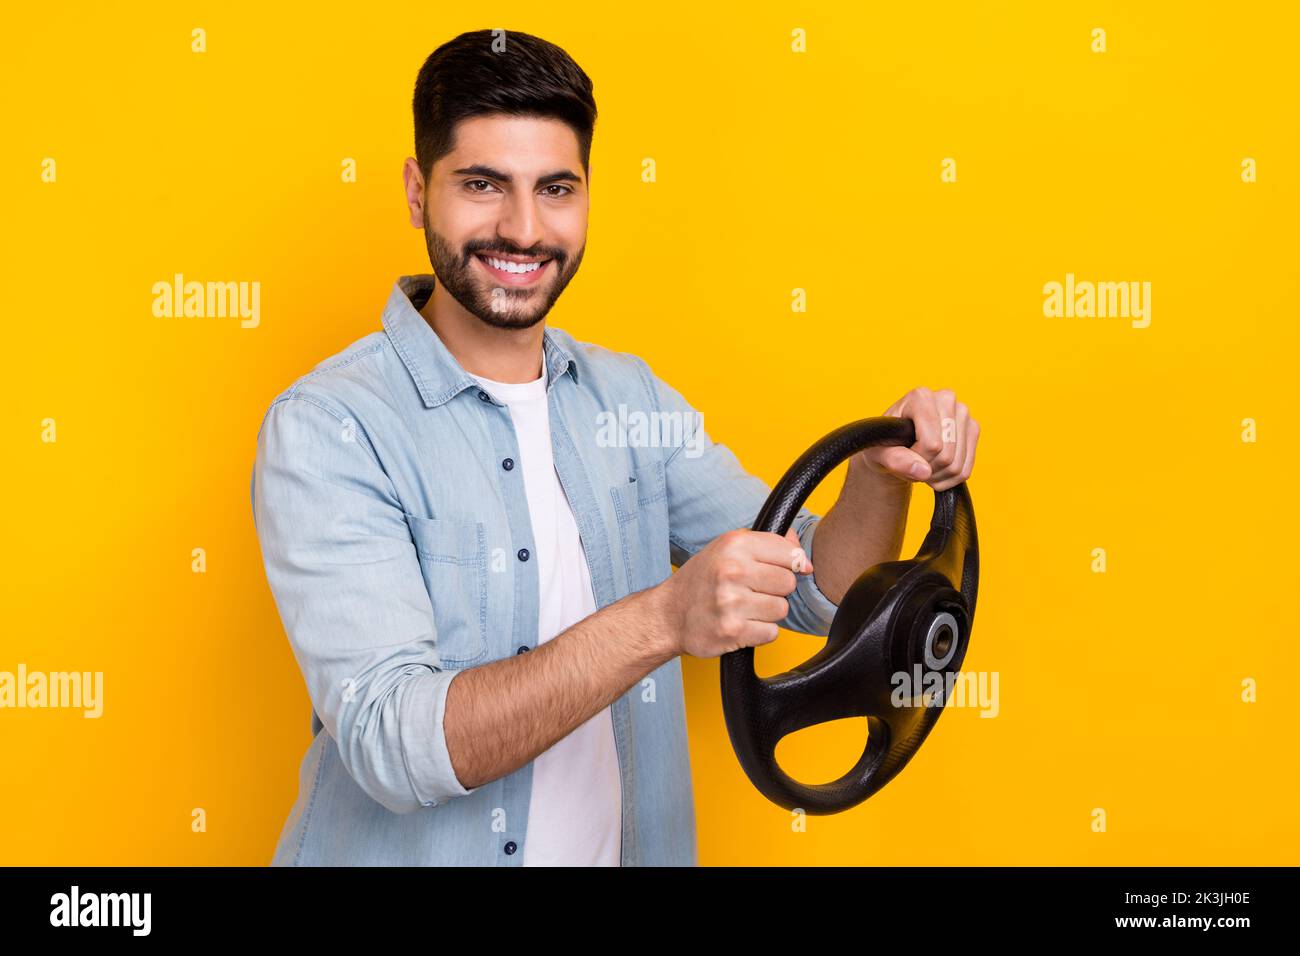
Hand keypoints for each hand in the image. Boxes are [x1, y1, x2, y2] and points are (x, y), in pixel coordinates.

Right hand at [655, 527, 811, 657]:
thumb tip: (804, 558)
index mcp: (734, 545)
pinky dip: (760, 631)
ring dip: (768, 612)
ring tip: (745, 608)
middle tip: (754, 591)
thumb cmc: (702, 580)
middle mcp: (732, 570)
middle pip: (788, 583)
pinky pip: (771, 632)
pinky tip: (742, 623)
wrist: (668, 615)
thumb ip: (767, 544)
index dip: (791, 565)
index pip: (789, 553)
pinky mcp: (733, 631)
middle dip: (776, 590)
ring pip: (782, 609)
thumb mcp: (727, 548)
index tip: (781, 570)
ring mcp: (732, 602)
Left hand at [857, 387, 979, 490]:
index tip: (903, 453)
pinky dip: (949, 478)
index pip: (931, 443)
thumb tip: (924, 472)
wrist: (896, 444)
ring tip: (922, 467)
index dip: (916, 458)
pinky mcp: (973, 428)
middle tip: (912, 463)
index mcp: (921, 397)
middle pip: (946, 455)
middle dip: (927, 469)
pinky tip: (935, 470)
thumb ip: (896, 460)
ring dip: (937, 476)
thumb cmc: (885, 444)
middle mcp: (946, 399)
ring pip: (957, 465)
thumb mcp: (879, 453)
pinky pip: (966, 469)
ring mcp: (963, 413)